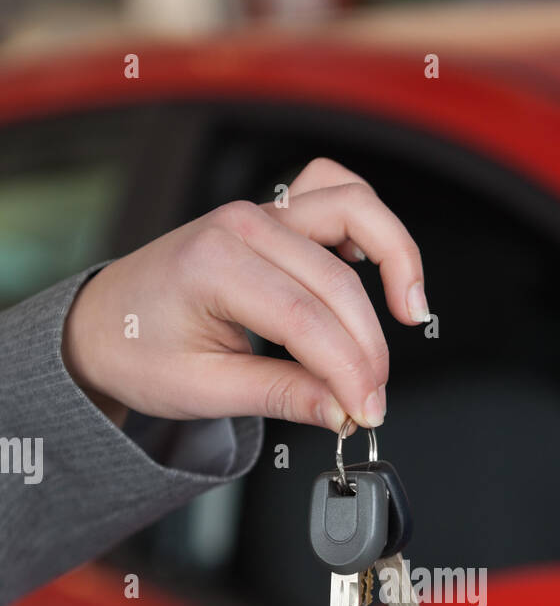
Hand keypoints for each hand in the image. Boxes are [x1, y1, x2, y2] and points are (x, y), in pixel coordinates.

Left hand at [61, 158, 428, 430]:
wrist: (102, 325)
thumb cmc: (138, 350)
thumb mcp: (204, 390)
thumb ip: (281, 396)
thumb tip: (341, 410)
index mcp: (214, 263)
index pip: (306, 321)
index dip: (349, 372)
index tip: (365, 413)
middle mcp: (242, 224)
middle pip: (337, 281)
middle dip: (368, 348)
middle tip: (370, 400)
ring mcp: (261, 212)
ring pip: (353, 211)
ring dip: (394, 258)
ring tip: (410, 311)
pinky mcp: (275, 216)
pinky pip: (338, 193)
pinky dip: (370, 225)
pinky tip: (379, 270)